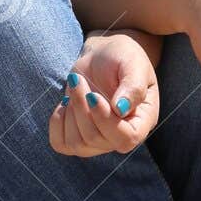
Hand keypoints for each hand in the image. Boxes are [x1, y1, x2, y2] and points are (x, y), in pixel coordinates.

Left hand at [49, 31, 158, 157]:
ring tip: (75, 87)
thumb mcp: (133, 62)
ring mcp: (99, 140)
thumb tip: (120, 110)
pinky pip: (61, 144)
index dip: (106, 121)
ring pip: (78, 143)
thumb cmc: (122, 56)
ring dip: (70, 111)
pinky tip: (65, 104)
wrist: (101, 55)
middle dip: (82, 108)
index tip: (93, 95)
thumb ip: (133, 86)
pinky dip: (57, 123)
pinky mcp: (77, 136)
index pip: (127, 139)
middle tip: (78, 80)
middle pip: (97, 139)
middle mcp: (121, 135)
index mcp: (142, 119)